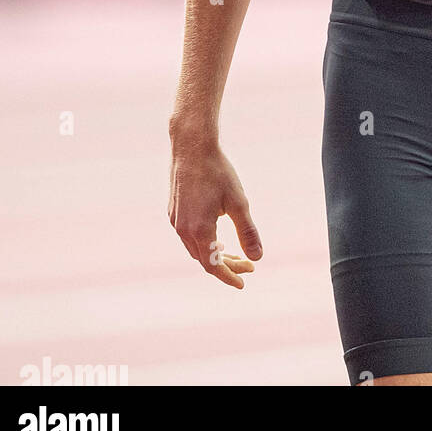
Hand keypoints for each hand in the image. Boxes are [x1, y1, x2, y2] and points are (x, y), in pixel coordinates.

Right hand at [168, 143, 262, 288]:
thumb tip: (257, 257)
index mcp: (200, 230)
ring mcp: (176, 221)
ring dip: (214, 256)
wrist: (192, 147)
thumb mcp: (239, 202)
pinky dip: (203, 244)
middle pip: (204, 260)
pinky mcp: (174, 212)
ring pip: (195, 249)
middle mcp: (183, 230)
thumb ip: (247, 232)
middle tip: (248, 266)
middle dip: (226, 267)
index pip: (213, 266)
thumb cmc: (217, 172)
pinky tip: (216, 239)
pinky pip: (188, 237)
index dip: (228, 277)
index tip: (243, 283)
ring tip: (233, 256)